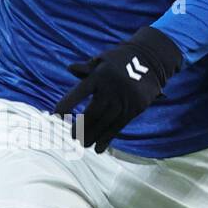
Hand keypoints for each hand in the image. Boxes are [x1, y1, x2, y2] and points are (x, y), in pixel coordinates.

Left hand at [53, 25, 181, 151]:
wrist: (150, 60)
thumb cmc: (120, 60)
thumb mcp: (102, 59)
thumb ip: (86, 67)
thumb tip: (70, 68)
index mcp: (99, 76)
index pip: (79, 92)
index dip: (67, 104)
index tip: (56, 115)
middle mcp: (111, 89)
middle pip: (93, 113)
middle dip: (81, 126)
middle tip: (72, 136)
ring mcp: (124, 99)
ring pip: (105, 123)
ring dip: (92, 136)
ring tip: (83, 144)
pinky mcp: (134, 108)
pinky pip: (118, 127)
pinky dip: (107, 139)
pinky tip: (99, 148)